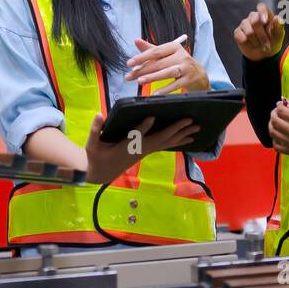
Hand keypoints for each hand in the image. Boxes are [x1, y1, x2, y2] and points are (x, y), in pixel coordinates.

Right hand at [82, 114, 199, 184]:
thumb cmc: (96, 156)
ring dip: (181, 136)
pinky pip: (164, 145)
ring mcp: (144, 151)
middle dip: (175, 130)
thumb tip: (98, 115)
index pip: (135, 137)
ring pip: (166, 143)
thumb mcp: (92, 144)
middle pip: (160, 139)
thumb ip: (95, 129)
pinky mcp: (145, 151)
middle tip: (191, 121)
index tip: (151, 116)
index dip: (143, 127)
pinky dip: (176, 140)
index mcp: (125, 147)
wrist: (100, 172)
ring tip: (196, 129)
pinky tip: (185, 137)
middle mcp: (139, 150)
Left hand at [125, 36, 208, 94]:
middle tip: (130, 76)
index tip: (129, 63)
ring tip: (140, 80)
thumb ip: (151, 49)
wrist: (199, 74)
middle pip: (159, 63)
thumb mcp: (167, 54)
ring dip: (153, 77)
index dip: (141, 57)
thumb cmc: (179, 63)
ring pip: (167, 72)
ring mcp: (186, 67)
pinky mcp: (189, 79)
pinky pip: (176, 84)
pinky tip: (155, 93)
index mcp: (174, 47)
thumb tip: (136, 41)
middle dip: (143, 70)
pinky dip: (165, 89)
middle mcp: (181, 55)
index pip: (155, 51)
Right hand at [234, 2, 283, 61]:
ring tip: (260, 46)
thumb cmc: (273, 40)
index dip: (262, 12)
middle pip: (255, 22)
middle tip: (267, 45)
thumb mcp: (279, 35)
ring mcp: (244, 24)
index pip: (261, 7)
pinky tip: (252, 45)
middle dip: (262, 36)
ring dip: (257, 42)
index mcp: (265, 14)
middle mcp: (253, 16)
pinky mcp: (238, 32)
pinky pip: (242, 38)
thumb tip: (277, 18)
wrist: (264, 53)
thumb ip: (279, 26)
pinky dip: (249, 45)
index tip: (265, 21)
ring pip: (249, 32)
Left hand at [268, 99, 288, 162]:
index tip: (279, 105)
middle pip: (275, 121)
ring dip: (272, 125)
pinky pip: (276, 146)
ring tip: (275, 123)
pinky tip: (278, 136)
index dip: (278, 106)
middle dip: (273, 114)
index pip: (282, 111)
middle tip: (276, 112)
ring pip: (273, 132)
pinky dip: (275, 140)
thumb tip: (287, 106)